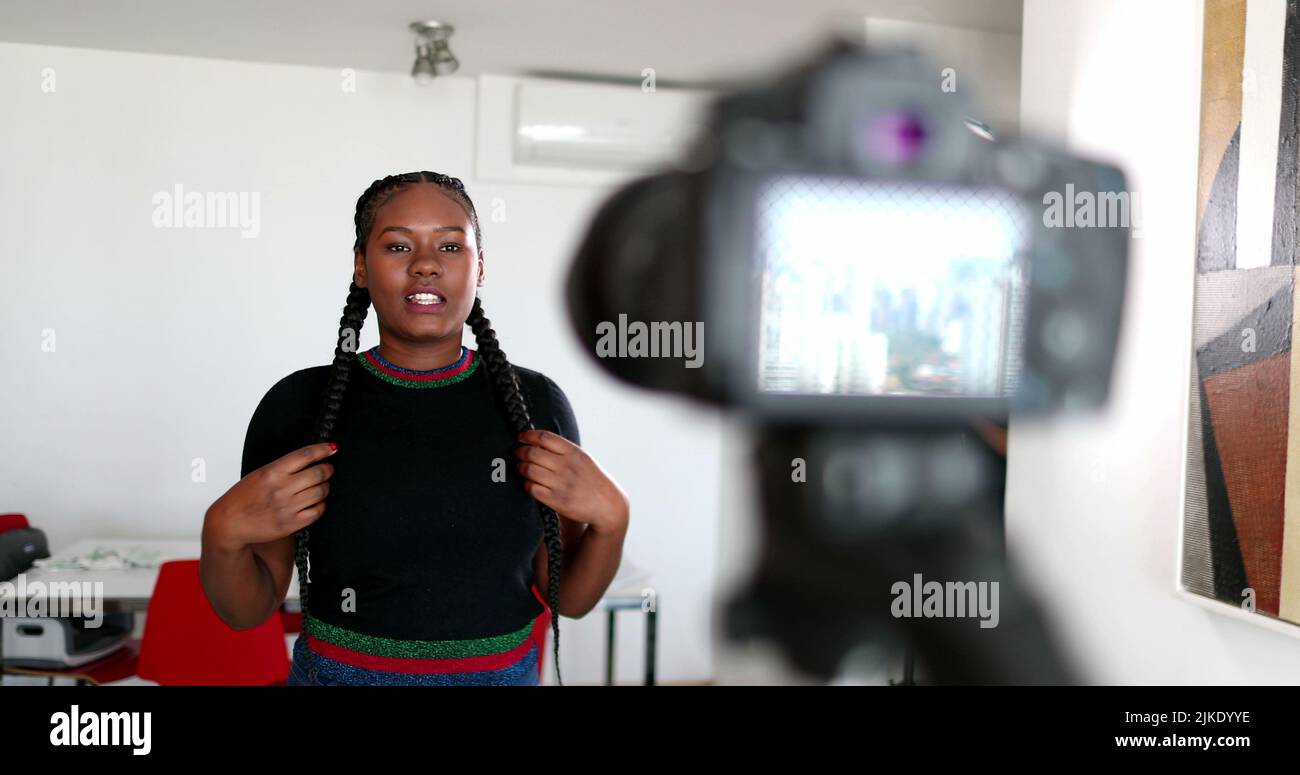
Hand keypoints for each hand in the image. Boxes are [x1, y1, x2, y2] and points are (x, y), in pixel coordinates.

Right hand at [204, 442, 338, 552]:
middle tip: (328, 469)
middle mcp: (281, 488)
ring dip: (325, 487)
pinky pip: (317, 511)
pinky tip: (315, 502)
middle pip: (318, 473)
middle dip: (328, 469)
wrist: (230, 523)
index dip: (323, 449)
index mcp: (272, 472)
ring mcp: (287, 507)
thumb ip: (283, 467)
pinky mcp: (290, 524)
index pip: (306, 455)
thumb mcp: (260, 474)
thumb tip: (311, 459)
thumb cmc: (243, 497)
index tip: (332, 448)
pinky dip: (320, 505)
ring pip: (321, 492)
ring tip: (320, 486)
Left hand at [514, 430, 628, 534]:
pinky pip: (532, 488)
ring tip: (521, 467)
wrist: (607, 504)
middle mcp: (567, 466)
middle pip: (532, 453)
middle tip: (517, 453)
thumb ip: (563, 450)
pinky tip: (528, 483)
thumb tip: (536, 441)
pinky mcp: (556, 500)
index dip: (528, 435)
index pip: (544, 438)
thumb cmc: (592, 479)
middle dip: (520, 452)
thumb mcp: (583, 458)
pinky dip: (526, 484)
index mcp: (573, 453)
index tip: (521, 437)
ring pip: (529, 470)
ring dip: (521, 467)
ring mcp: (561, 484)